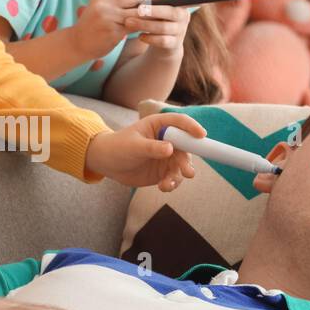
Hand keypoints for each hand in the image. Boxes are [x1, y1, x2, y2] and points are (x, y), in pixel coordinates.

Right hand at [71, 0, 165, 58]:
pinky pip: (135, 25)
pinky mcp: (113, 30)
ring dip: (153, 11)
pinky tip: (154, 24)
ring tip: (164, 11)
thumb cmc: (93, 25)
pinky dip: (146, 24)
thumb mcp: (100, 6)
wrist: (77, 44)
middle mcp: (104, 2)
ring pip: (137, 10)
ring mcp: (108, 16)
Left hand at [84, 111, 207, 190]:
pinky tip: (163, 187)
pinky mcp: (164, 170)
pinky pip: (174, 177)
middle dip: (187, 161)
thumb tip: (170, 149)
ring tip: (167, 184)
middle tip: (188, 173)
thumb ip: (152, 148)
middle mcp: (168, 139)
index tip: (201, 135)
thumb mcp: (134, 146)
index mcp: (160, 125)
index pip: (180, 123)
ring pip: (181, 165)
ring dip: (178, 176)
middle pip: (186, 148)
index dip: (192, 128)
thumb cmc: (119, 147)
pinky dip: (171, 183)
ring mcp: (167, 156)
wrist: (108, 163)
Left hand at [132, 0, 198, 56]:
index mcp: (181, 4)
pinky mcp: (174, 44)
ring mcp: (180, 31)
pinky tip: (140, 36)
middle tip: (138, 9)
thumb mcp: (159, 8)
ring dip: (145, 24)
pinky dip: (149, 38)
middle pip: (171, 12)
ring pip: (163, 27)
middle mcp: (184, 17)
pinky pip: (162, 41)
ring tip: (129, 22)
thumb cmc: (158, 19)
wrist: (162, 43)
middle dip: (154, 10)